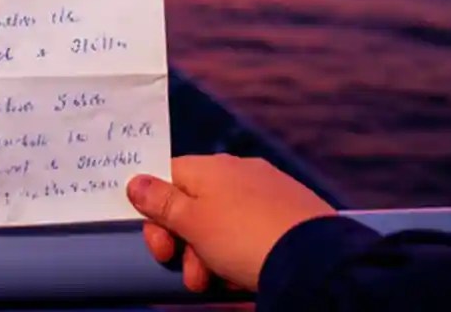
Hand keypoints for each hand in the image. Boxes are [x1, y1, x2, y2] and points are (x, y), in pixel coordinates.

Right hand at [127, 155, 334, 292]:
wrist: (314, 257)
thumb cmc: (244, 237)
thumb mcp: (192, 222)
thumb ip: (160, 202)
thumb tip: (135, 180)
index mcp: (211, 166)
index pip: (167, 177)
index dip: (155, 214)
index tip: (160, 246)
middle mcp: (238, 170)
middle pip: (193, 205)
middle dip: (184, 244)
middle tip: (190, 275)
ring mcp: (267, 189)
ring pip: (221, 222)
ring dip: (209, 255)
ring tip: (218, 283)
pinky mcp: (290, 210)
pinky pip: (251, 230)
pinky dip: (240, 252)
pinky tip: (245, 274)